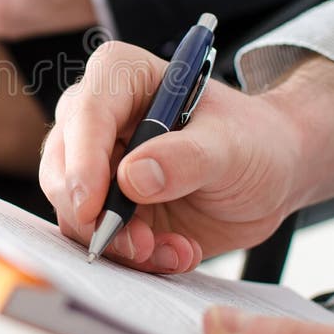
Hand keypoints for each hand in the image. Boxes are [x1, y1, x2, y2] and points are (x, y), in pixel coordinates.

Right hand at [39, 42, 333, 271]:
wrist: (272, 173)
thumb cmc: (254, 141)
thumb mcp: (233, 147)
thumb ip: (186, 158)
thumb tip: (131, 177)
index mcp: (122, 77)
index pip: (86, 113)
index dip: (82, 161)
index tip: (93, 207)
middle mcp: (96, 117)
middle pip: (62, 166)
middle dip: (94, 215)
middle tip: (139, 245)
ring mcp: (95, 163)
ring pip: (72, 210)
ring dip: (119, 242)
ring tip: (173, 250)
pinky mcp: (105, 204)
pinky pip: (97, 237)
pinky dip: (134, 256)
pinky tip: (176, 251)